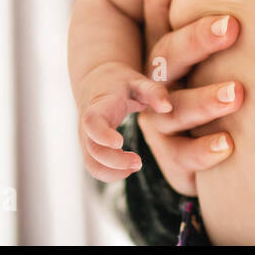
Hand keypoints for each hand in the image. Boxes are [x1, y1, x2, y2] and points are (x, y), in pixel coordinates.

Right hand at [78, 61, 171, 181]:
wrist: (98, 83)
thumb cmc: (122, 83)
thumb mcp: (139, 81)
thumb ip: (154, 91)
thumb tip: (167, 108)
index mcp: (99, 106)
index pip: (92, 122)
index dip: (103, 135)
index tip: (120, 142)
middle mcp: (88, 126)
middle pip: (93, 150)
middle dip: (115, 161)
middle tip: (138, 162)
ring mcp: (87, 140)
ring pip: (91, 164)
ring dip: (113, 172)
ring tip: (136, 165)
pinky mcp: (91, 149)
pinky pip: (96, 168)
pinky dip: (112, 173)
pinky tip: (130, 167)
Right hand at [136, 0, 244, 195]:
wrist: (228, 134)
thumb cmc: (249, 56)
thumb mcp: (243, 12)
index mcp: (167, 36)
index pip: (156, 2)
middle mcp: (162, 75)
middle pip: (166, 54)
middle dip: (196, 38)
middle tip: (234, 26)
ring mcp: (166, 116)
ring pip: (171, 109)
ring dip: (203, 100)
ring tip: (240, 92)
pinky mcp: (180, 155)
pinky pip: (180, 158)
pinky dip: (202, 153)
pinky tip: (230, 146)